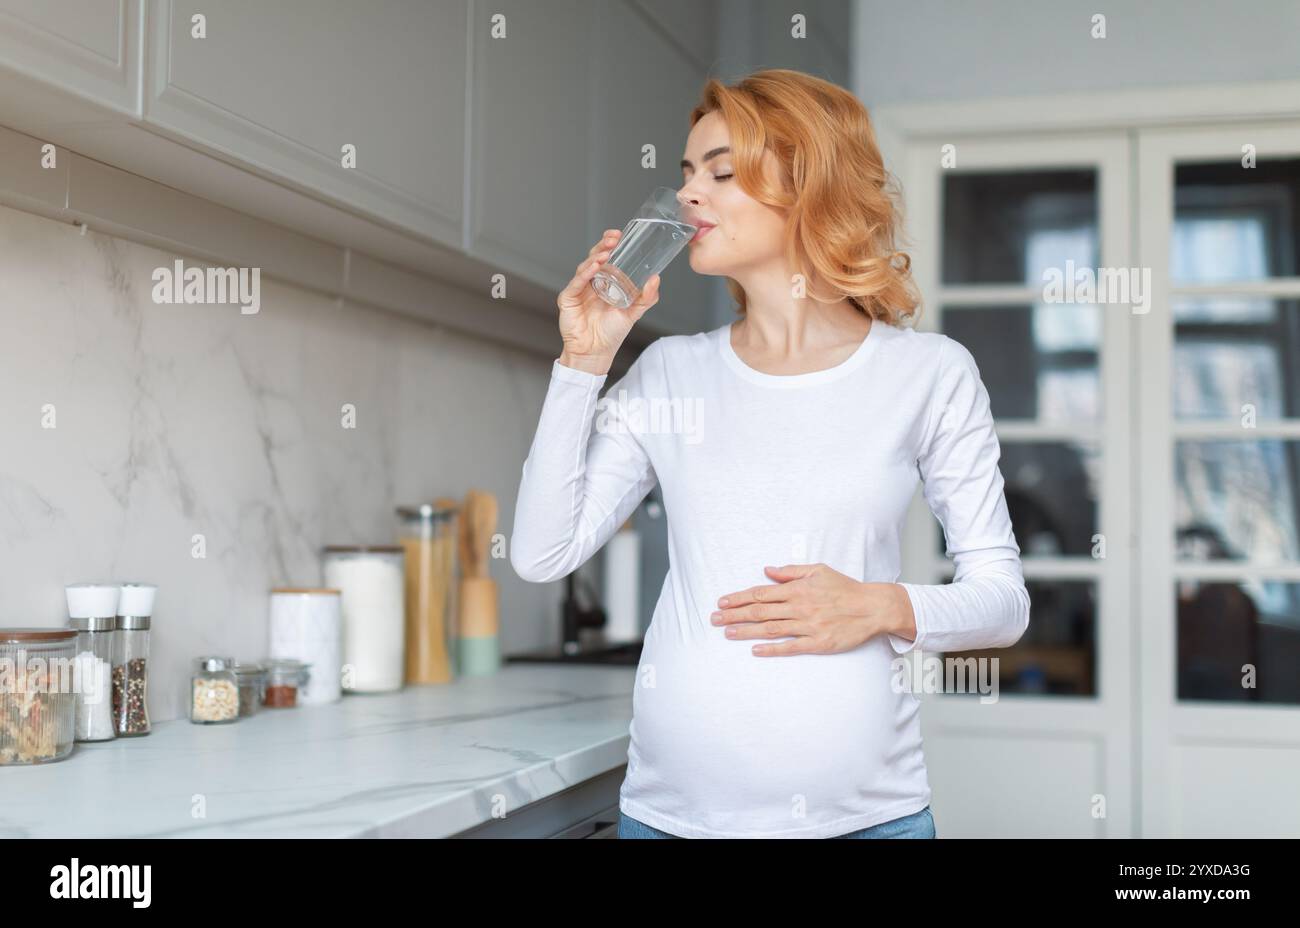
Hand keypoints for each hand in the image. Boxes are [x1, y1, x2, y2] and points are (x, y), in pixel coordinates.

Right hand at [556, 228, 661, 373]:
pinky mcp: (568, 299)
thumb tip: (656, 278)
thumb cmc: (610, 333)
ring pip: (584, 267)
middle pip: (594, 257)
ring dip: (595, 257)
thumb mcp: (633, 312)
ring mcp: (578, 290)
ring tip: (607, 252)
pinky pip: (576, 283)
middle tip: (614, 239)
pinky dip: (585, 273)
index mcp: (603, 282)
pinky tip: (594, 267)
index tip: (620, 235)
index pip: (606, 257)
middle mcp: (590, 283)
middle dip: (603, 245)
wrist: (595, 353)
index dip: (610, 244)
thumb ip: (646, 297)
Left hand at [710, 563, 915, 655]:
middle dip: (734, 615)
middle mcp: (800, 606)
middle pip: (760, 611)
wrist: (872, 607)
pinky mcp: (818, 643)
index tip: (722, 601)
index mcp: (798, 589)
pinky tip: (755, 650)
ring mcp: (808, 626)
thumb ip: (791, 571)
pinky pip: (790, 646)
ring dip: (746, 631)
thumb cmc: (845, 588)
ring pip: (770, 628)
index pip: (761, 593)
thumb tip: (767, 570)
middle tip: (714, 619)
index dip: (739, 598)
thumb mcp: (818, 571)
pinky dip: (771, 649)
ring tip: (727, 633)